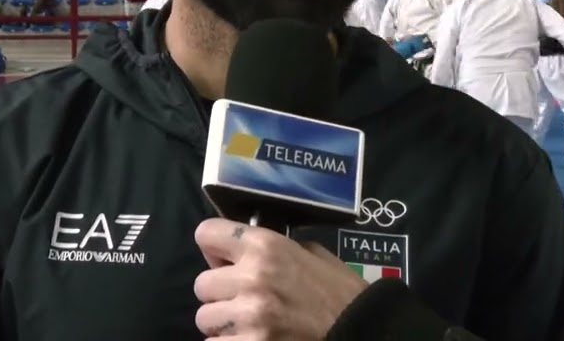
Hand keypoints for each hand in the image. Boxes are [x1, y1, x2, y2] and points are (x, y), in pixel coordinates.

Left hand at [193, 218, 368, 338]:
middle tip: (244, 300)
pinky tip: (250, 339)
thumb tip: (243, 252)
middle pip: (202, 284)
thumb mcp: (311, 254)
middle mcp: (252, 277)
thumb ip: (275, 248)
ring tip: (248, 324)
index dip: (214, 248)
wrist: (361, 330)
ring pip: (204, 319)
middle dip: (221, 293)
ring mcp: (249, 316)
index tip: (225, 260)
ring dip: (223, 324)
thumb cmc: (339, 292)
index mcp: (266, 246)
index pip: (206, 234)